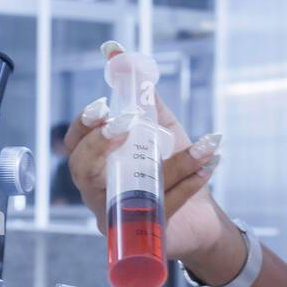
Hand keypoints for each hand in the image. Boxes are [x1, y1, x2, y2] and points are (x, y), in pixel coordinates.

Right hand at [63, 55, 224, 261]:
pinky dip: (190, 184)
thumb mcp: (160, 129)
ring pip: (132, 189)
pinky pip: (165, 208)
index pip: (75, 145)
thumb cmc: (172, 169)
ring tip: (206, 144)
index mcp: (99, 164)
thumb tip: (119, 52)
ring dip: (172, 164)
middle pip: (83, 171)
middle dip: (101, 146)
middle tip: (128, 125)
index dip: (83, 127)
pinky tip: (211, 163)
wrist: (201, 216)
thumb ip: (142, 97)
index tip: (102, 107)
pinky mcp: (148, 233)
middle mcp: (100, 192)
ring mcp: (121, 216)